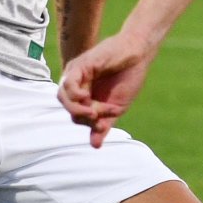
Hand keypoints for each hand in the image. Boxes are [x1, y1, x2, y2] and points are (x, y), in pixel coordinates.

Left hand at [58, 31, 156, 147]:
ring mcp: (76, 74)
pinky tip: (86, 96)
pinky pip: (67, 84)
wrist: (139, 56)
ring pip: (63, 98)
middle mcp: (77, 84)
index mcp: (85, 96)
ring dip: (78, 109)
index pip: (77, 117)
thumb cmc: (128, 78)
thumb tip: (95, 146)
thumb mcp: (115, 108)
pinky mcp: (79, 65)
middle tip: (100, 116)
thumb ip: (103, 124)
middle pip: (68, 108)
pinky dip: (74, 94)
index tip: (110, 116)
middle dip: (84, 117)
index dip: (91, 123)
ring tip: (94, 110)